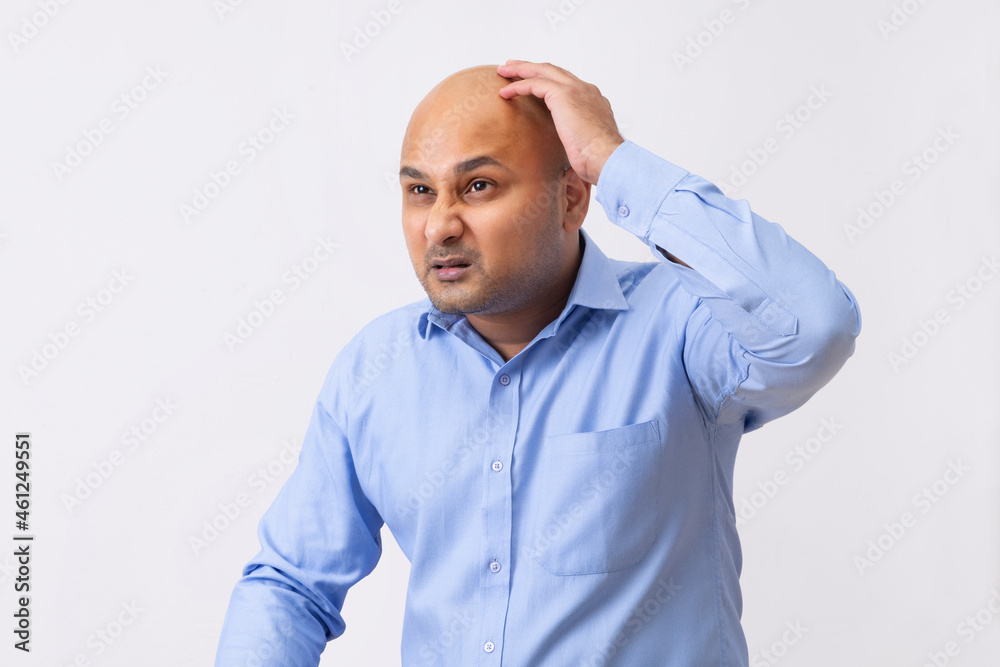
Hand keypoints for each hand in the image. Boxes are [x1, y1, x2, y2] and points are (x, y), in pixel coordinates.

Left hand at [497, 60, 624, 184]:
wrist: (607, 158)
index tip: (534, 81)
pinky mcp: (564, 95)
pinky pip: (535, 84)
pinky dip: (518, 86)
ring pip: (543, 71)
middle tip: (514, 66)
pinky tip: (505, 92)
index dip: (549, 80)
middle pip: (554, 71)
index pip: (567, 84)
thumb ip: (577, 140)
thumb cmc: (599, 160)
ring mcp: (576, 90)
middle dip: (532, 67)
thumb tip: (569, 154)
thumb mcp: (587, 146)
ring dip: (521, 70)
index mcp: (593, 101)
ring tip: (503, 70)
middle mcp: (586, 90)